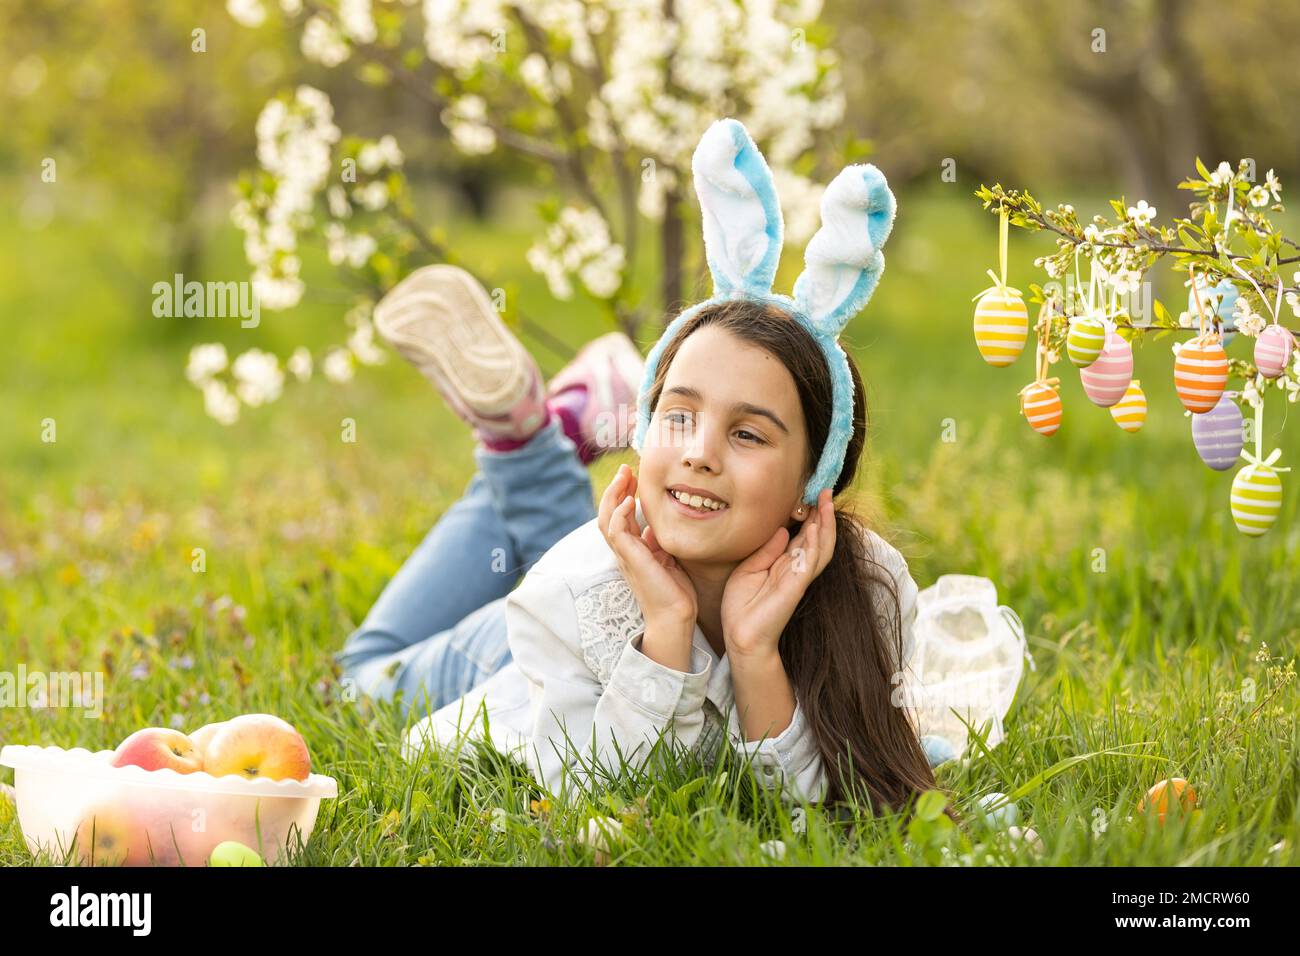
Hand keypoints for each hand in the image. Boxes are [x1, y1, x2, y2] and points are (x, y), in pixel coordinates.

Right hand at [598, 463, 698, 629]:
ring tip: (623, 476)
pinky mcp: (630, 559)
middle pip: (608, 513)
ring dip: (613, 495)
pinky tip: (629, 500)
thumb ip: (657, 542)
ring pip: (606, 518)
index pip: (620, 515)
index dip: (624, 494)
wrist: (675, 617)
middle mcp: (624, 551)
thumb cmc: (674, 592)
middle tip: (625, 469)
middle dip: (615, 488)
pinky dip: (619, 513)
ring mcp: (624, 555)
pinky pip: (615, 532)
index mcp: (632, 549)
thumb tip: (652, 526)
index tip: (634, 475)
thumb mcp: (667, 558)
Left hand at [721, 488, 835, 658]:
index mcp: (784, 564)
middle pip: (817, 538)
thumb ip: (766, 550)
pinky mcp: (796, 587)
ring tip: (826, 502)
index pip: (802, 536)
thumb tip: (781, 529)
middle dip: (823, 515)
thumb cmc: (742, 606)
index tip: (811, 495)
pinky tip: (816, 527)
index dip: (809, 516)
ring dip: (826, 525)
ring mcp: (798, 578)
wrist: (740, 637)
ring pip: (820, 548)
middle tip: (825, 491)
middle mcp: (795, 569)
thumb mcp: (749, 569)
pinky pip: (810, 563)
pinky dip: (815, 544)